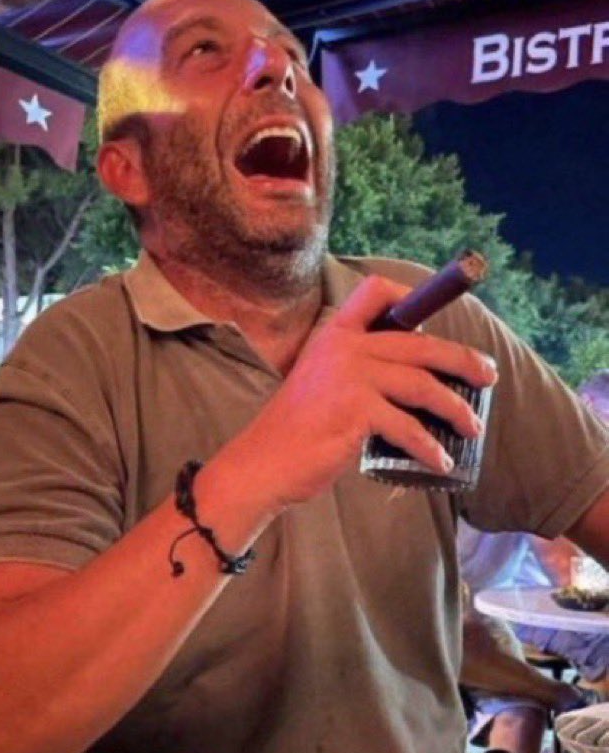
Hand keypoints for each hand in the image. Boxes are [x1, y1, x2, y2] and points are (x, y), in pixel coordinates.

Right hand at [231, 274, 497, 510]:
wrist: (264, 460)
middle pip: (420, 343)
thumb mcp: (320, 378)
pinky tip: (440, 460)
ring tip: (471, 427)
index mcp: (334, 333)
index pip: (375, 292)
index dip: (410, 296)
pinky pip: (409, 427)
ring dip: (456, 408)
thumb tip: (415, 374)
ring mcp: (350, 377)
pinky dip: (430, 448)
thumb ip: (356, 365)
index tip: (434, 322)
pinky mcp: (356, 411)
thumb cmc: (296, 426)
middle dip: (462, 360)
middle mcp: (344, 347)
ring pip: (423, 385)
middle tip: (487, 376)